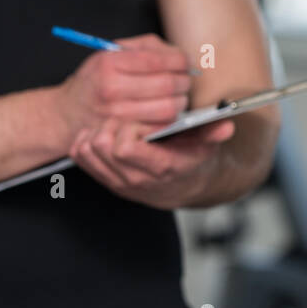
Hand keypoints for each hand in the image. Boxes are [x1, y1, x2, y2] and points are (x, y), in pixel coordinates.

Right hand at [54, 34, 193, 144]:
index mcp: (110, 63)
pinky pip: (161, 125)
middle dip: (184, 81)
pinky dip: (171, 117)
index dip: (180, 61)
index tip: (185, 63)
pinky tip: (167, 110)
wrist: (68, 112)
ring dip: (181, 101)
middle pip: (168, 85)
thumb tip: (181, 57)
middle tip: (185, 80)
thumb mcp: (112, 52)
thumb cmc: (97, 78)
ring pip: (169, 108)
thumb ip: (147, 48)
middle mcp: (112, 88)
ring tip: (178, 96)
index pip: (158, 60)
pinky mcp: (125, 132)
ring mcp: (118, 113)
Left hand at [68, 115, 235, 208]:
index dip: (129, 128)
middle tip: (128, 120)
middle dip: (113, 124)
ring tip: (117, 126)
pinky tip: (105, 133)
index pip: (125, 147)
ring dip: (98, 131)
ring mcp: (117, 181)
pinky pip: (80, 156)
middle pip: (102, 145)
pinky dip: (86, 140)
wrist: (182, 187)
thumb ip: (214, 134)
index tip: (143, 121)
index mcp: (161, 168)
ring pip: (88, 150)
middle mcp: (135, 179)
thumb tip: (226, 126)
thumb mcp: (207, 145)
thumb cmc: (193, 159)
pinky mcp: (104, 179)